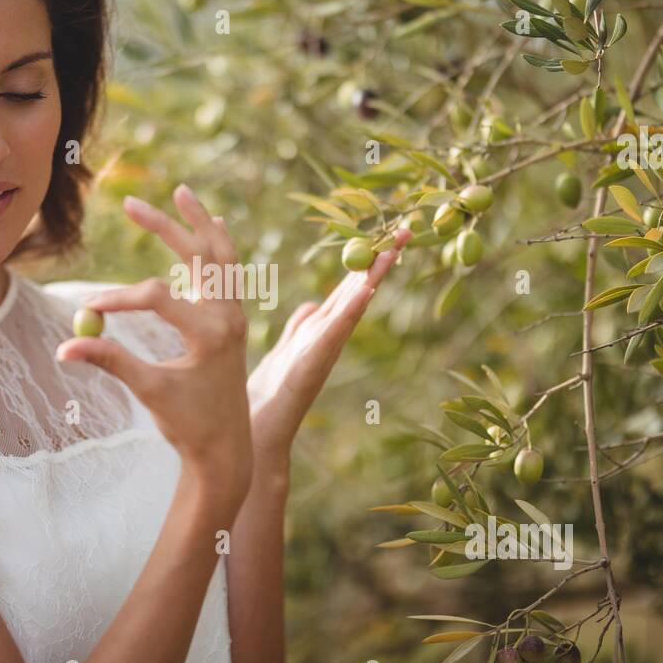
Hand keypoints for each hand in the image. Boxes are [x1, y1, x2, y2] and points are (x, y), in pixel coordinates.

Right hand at [55, 184, 252, 500]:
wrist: (226, 447)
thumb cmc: (188, 423)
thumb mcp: (149, 392)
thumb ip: (110, 363)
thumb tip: (63, 351)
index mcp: (210, 335)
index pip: (158, 296)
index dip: (119, 299)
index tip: (90, 310)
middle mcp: (228, 318)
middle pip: (197, 257)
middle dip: (164, 227)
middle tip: (131, 202)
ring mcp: (235, 317)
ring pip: (222, 257)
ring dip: (201, 224)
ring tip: (183, 192)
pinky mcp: (234, 321)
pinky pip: (230, 273)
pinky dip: (219, 247)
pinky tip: (214, 224)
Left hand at [247, 228, 412, 464]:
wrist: (254, 433)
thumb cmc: (268, 396)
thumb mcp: (285, 351)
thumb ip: (300, 327)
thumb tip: (311, 305)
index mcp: (319, 330)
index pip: (348, 287)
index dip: (366, 259)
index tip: (387, 233)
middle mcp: (327, 337)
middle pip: (358, 290)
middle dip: (382, 261)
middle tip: (407, 230)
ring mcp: (322, 350)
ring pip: (353, 306)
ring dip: (373, 278)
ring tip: (393, 250)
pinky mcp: (311, 363)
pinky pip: (334, 332)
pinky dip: (350, 311)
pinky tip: (365, 290)